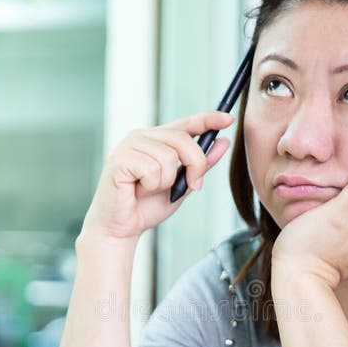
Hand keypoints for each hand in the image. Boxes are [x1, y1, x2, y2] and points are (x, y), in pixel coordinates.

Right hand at [80, 111, 233, 240]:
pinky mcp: (119, 160)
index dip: (208, 119)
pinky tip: (138, 190)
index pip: (186, 123)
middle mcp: (141, 137)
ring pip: (167, 157)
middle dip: (195, 165)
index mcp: (156, 140)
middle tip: (192, 185)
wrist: (121, 228)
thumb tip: (222, 142)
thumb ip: (200, 165)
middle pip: (182, 139)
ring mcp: (128, 146)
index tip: (228, 118)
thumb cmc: (146, 206)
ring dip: (166, 181)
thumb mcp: (182, 185)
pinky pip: (152, 169)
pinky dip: (152, 186)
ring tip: (150, 189)